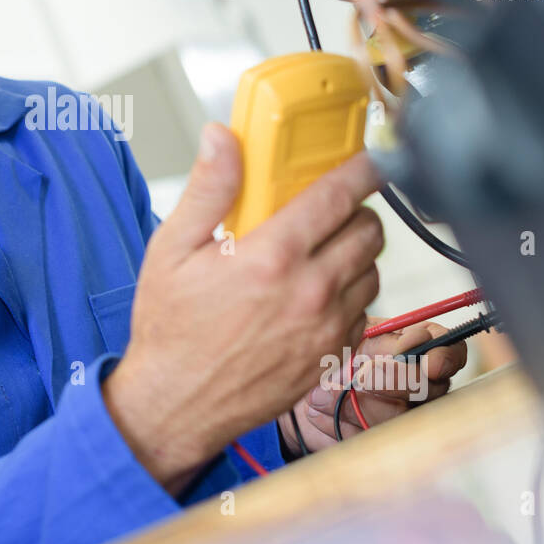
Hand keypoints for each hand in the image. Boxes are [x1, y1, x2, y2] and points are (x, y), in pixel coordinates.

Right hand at [103, 122, 382, 490]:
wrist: (175, 405)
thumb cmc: (170, 328)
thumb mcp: (172, 249)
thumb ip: (208, 189)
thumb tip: (221, 139)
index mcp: (272, 257)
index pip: (339, 196)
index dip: (363, 169)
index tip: (369, 159)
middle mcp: (309, 292)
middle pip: (369, 231)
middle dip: (357, 211)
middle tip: (329, 210)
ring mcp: (326, 328)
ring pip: (373, 271)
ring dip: (355, 253)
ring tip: (320, 252)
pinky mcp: (331, 356)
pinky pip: (364, 311)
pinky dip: (351, 294)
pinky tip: (316, 292)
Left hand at [286, 319, 467, 450]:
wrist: (302, 391)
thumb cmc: (333, 357)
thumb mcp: (351, 340)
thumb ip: (381, 343)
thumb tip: (408, 346)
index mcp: (419, 351)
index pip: (450, 352)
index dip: (445, 357)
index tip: (430, 362)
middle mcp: (423, 386)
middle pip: (431, 387)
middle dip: (394, 380)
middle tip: (362, 376)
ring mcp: (406, 417)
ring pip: (399, 414)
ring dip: (357, 402)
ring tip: (324, 391)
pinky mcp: (382, 442)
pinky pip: (371, 436)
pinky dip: (342, 421)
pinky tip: (323, 410)